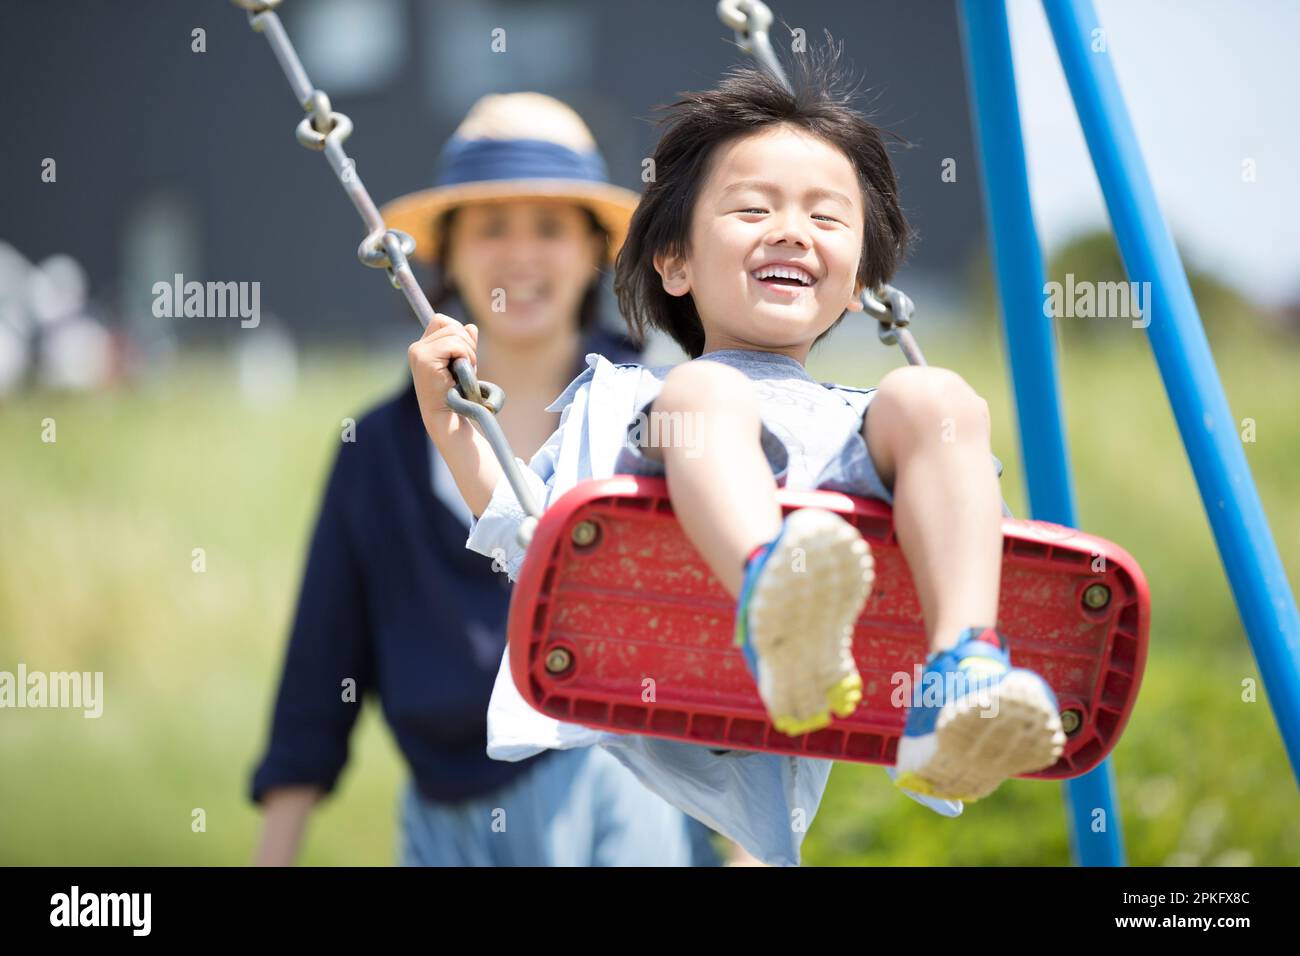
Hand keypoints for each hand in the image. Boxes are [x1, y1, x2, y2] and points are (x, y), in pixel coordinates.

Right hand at [408, 312, 478, 429]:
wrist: (448, 416)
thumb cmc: (456, 394)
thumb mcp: (463, 364)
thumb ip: (465, 344)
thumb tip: (471, 327)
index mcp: (422, 348)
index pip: (441, 321)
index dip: (458, 332)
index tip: (464, 354)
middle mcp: (416, 348)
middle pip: (450, 325)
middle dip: (467, 343)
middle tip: (468, 365)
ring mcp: (419, 353)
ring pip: (455, 333)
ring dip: (468, 352)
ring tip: (464, 371)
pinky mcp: (425, 359)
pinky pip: (455, 345)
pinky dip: (465, 356)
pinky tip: (460, 372)